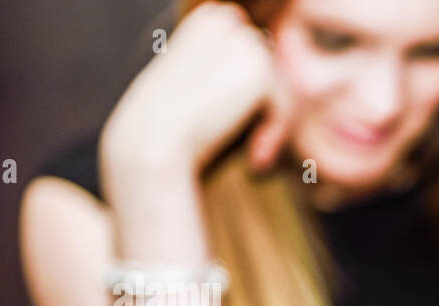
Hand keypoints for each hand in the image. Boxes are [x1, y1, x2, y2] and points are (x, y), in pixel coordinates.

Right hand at [102, 1, 292, 176]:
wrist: (152, 138)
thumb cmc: (166, 119)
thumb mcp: (193, 81)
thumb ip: (226, 70)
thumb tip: (267, 77)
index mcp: (207, 17)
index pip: (251, 51)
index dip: (249, 91)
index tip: (233, 122)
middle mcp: (226, 19)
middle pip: (270, 66)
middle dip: (265, 105)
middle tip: (252, 142)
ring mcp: (244, 41)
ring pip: (281, 86)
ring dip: (272, 121)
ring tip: (255, 151)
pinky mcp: (259, 69)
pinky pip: (285, 104)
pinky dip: (276, 133)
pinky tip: (256, 155)